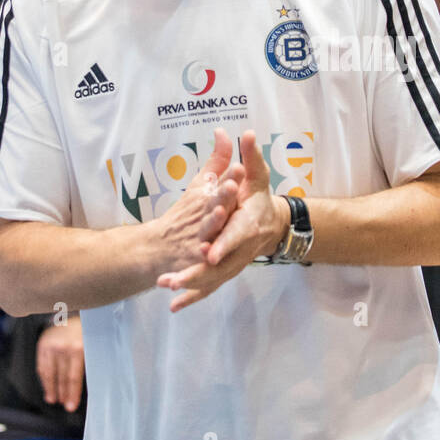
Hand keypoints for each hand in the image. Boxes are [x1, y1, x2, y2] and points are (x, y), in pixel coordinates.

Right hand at [36, 314, 83, 411]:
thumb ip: (89, 362)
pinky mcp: (42, 344)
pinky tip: (47, 389)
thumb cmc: (87, 331)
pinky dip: (44, 379)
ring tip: (54, 400)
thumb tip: (92, 385)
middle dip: (63, 394)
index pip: (73, 377)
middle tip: (65, 407)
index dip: (72, 394)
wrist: (73, 312)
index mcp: (78, 349)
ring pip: (50, 374)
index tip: (71, 406)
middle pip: (62, 377)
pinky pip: (42, 366)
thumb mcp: (93, 344)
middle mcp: (63, 348)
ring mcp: (51, 346)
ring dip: (52, 389)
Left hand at [157, 131, 288, 313]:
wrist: (271, 224)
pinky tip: (174, 307)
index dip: (223, 245)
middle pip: (220, 264)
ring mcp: (234, 262)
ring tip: (167, 286)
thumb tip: (245, 132)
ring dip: (190, 286)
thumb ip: (249, 156)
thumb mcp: (256, 174)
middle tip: (175, 279)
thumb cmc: (258, 197)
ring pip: (212, 278)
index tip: (208, 253)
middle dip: (197, 273)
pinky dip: (193, 297)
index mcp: (249, 223)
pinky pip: (209, 286)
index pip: (236, 236)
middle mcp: (241, 248)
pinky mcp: (226, 271)